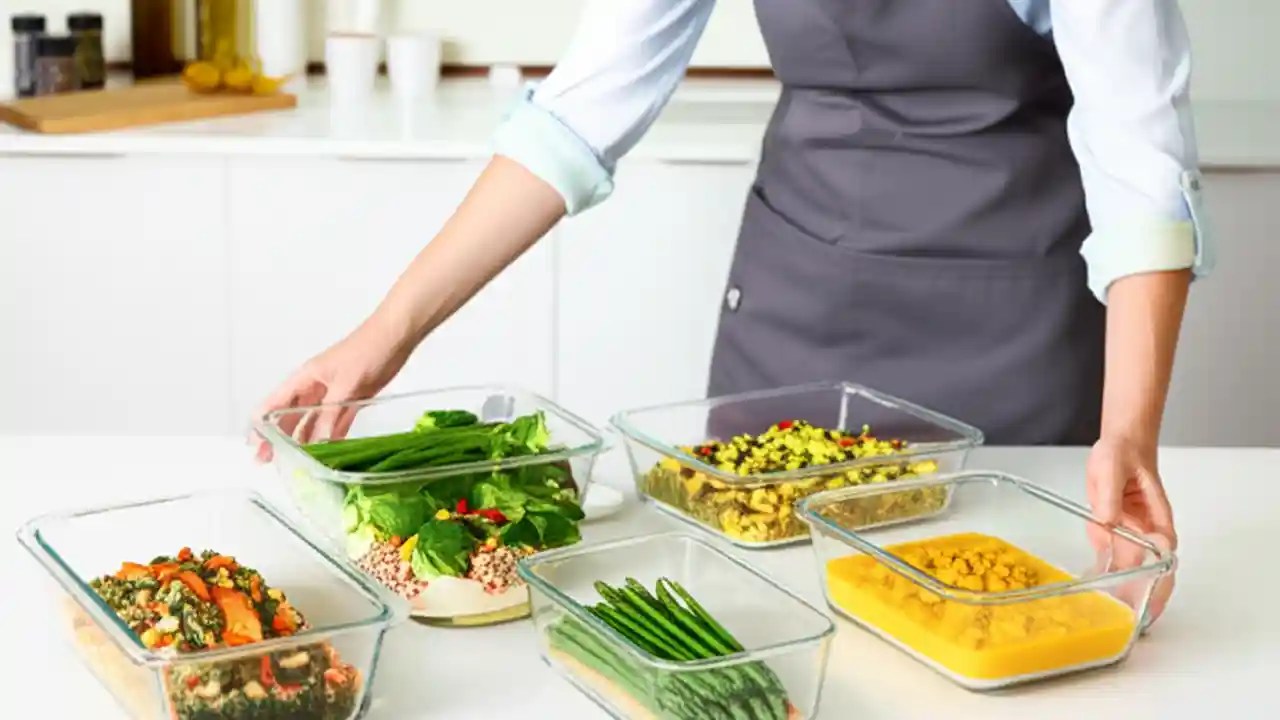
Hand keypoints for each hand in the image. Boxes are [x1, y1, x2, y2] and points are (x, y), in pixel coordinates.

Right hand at [250, 315, 412, 461]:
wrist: (396, 338)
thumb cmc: (368, 349)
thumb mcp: (346, 383)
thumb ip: (331, 412)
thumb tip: (317, 441)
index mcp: (307, 377)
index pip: (275, 402)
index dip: (262, 423)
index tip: (253, 443)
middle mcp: (316, 387)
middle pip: (290, 415)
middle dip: (278, 436)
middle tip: (267, 459)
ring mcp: (334, 394)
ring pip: (312, 421)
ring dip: (303, 440)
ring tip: (293, 461)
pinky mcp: (353, 399)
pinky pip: (337, 422)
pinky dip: (331, 436)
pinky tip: (326, 451)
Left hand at [1085, 436, 1177, 626]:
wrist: (1118, 447)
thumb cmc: (1123, 454)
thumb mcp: (1112, 467)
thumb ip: (1110, 494)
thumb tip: (1108, 520)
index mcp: (1155, 519)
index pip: (1162, 556)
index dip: (1159, 580)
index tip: (1149, 599)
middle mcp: (1145, 532)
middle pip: (1148, 570)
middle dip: (1140, 595)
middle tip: (1126, 618)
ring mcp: (1128, 534)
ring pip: (1128, 569)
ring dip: (1119, 590)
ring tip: (1106, 614)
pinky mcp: (1111, 532)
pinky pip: (1108, 556)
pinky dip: (1101, 571)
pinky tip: (1090, 588)